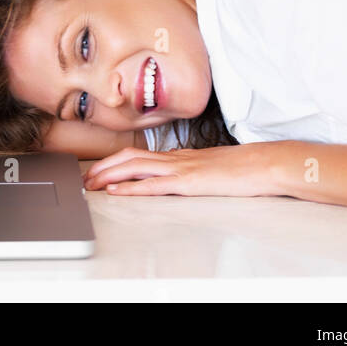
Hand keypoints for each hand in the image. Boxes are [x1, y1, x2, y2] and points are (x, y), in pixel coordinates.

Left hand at [82, 143, 273, 197]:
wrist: (261, 164)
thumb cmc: (240, 168)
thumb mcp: (209, 167)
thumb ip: (191, 171)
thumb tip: (176, 177)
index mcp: (179, 156)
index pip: (139, 154)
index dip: (114, 161)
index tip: (97, 170)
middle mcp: (175, 159)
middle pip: (129, 157)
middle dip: (104, 167)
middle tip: (85, 178)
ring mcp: (181, 168)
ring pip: (135, 167)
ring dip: (110, 175)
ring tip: (92, 184)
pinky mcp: (188, 182)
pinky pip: (154, 184)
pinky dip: (131, 187)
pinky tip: (117, 191)